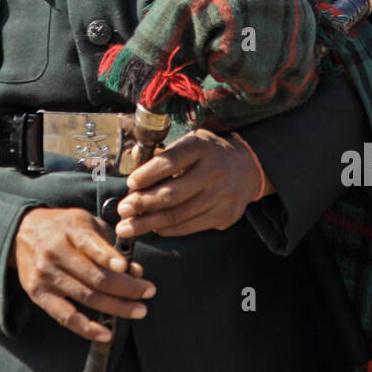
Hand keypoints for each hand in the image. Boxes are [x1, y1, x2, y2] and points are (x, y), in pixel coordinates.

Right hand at [9, 207, 155, 342]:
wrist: (22, 233)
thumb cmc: (63, 228)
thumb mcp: (86, 223)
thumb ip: (110, 244)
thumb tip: (135, 270)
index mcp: (69, 229)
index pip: (89, 244)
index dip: (108, 257)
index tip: (126, 267)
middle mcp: (55, 252)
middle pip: (94, 277)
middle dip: (126, 288)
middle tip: (148, 292)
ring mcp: (46, 276)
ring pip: (86, 297)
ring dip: (116, 307)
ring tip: (138, 310)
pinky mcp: (39, 295)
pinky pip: (66, 317)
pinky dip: (87, 328)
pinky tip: (107, 333)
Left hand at [115, 128, 273, 238]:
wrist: (248, 168)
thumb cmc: (209, 154)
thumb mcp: (191, 142)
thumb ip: (163, 152)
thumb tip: (134, 156)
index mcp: (201, 147)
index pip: (170, 161)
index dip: (148, 174)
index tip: (130, 183)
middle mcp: (214, 171)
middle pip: (172, 194)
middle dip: (143, 204)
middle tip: (123, 210)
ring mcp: (221, 196)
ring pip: (178, 215)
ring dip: (149, 223)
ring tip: (128, 227)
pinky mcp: (224, 216)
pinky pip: (189, 227)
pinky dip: (167, 229)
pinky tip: (152, 228)